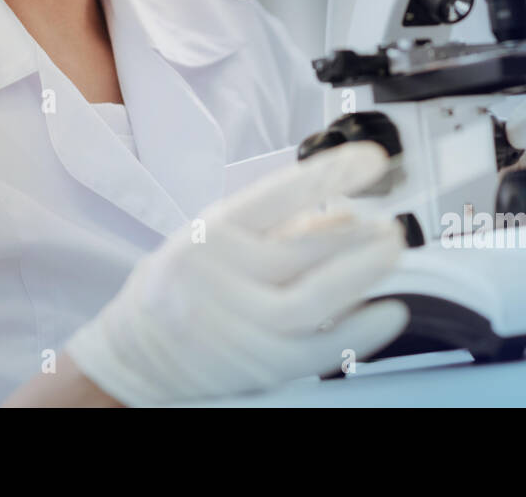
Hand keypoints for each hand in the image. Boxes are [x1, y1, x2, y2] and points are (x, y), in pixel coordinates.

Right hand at [64, 142, 408, 405]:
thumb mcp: (215, 237)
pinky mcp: (258, 365)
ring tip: (393, 254)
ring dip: (365, 272)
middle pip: (304, 249)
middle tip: (392, 224)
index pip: (277, 195)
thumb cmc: (180, 288)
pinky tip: (391, 311)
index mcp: (211, 233)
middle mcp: (222, 275)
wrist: (133, 356)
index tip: (374, 159)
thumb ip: (278, 225)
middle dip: (359, 234)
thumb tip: (346, 216)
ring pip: (316, 297)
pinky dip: (362, 330)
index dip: (330, 174)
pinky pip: (320, 347)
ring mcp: (240, 323)